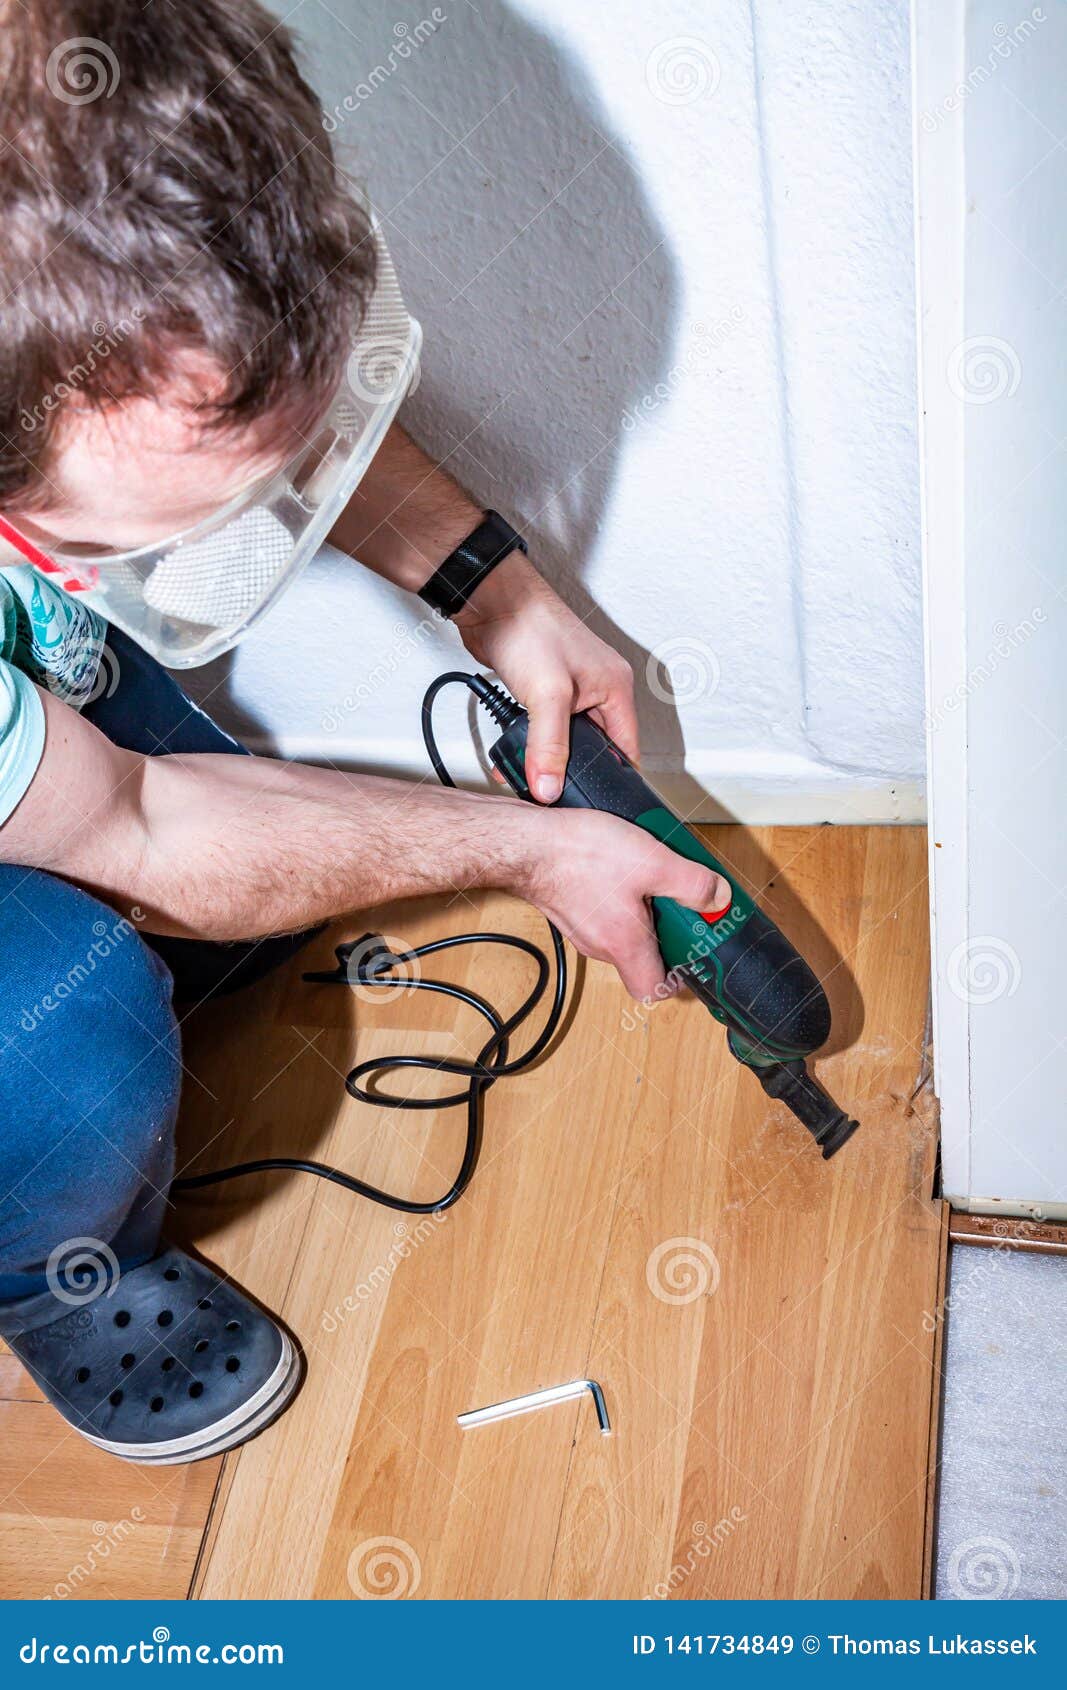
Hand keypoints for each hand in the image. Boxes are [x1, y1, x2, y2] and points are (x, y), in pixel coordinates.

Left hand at [455, 554, 637, 802]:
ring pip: (566, 739)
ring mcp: (570, 690)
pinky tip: (515, 753)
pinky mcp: (543, 689)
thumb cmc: (530, 627)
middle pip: (595, 748)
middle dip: (572, 770)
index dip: (613, 778)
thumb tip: (550, 786)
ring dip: (546, 757)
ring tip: (529, 774)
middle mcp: (597, 690)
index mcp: (615, 688)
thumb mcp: (547, 695)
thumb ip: (549, 746)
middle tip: (554, 791)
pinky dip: (530, 742)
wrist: (491, 602)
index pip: (626, 749)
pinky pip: (544, 727)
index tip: (597, 803)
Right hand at [514, 806, 731, 1000]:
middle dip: (664, 930)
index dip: (677, 979)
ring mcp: (580, 929)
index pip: (654, 991)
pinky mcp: (568, 909)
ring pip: (621, 932)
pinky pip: (602, 912)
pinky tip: (617, 864)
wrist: (526, 842)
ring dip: (639, 909)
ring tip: (647, 873)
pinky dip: (615, 895)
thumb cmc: (579, 855)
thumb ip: (691, 885)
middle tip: (675, 899)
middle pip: (641, 957)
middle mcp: (600, 946)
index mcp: (625, 946)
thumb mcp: (652, 862)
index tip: (693, 951)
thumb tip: (717, 899)